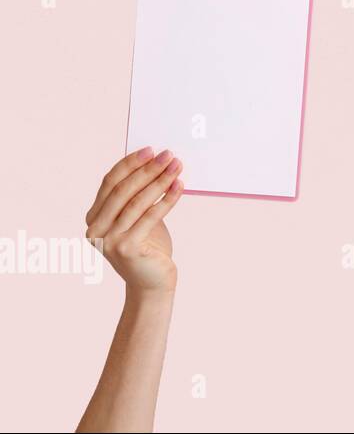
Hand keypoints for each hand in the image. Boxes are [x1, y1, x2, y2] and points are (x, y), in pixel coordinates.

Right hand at [85, 148, 184, 292]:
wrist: (152, 283)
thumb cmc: (148, 246)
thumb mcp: (138, 218)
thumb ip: (136, 197)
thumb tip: (153, 162)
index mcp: (94, 218)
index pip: (110, 183)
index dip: (129, 164)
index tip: (150, 150)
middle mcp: (96, 228)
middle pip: (122, 190)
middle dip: (147, 169)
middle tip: (168, 154)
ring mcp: (109, 240)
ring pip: (137, 202)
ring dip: (159, 180)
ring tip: (177, 166)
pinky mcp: (126, 248)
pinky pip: (150, 217)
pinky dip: (167, 199)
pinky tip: (179, 186)